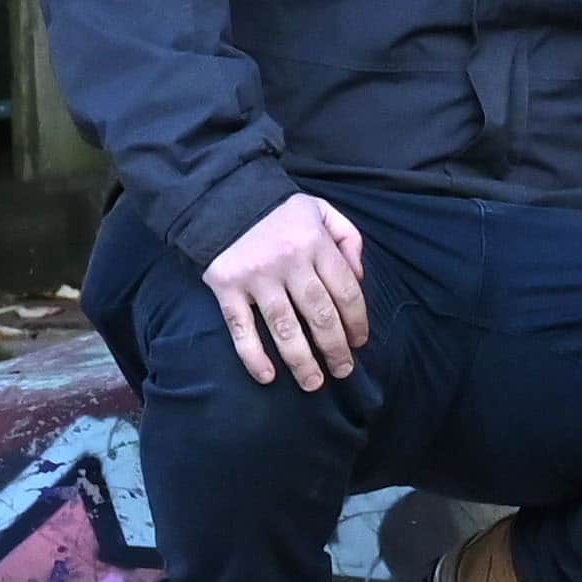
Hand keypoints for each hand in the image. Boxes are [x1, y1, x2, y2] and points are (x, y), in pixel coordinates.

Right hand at [202, 192, 367, 390]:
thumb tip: (358, 278)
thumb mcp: (321, 211)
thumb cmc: (279, 211)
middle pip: (320, 314)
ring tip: (314, 383)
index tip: (360, 342)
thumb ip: (347, 239)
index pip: (345, 291)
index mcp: (316, 243)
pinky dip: (253, 356)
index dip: (357, 321)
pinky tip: (267, 376)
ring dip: (302, 360)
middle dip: (335, 347)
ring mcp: (257, 278)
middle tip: (344, 371)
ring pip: (285, 327)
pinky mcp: (227, 289)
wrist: (222, 198)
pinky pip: (241, 329)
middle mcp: (290, 262)